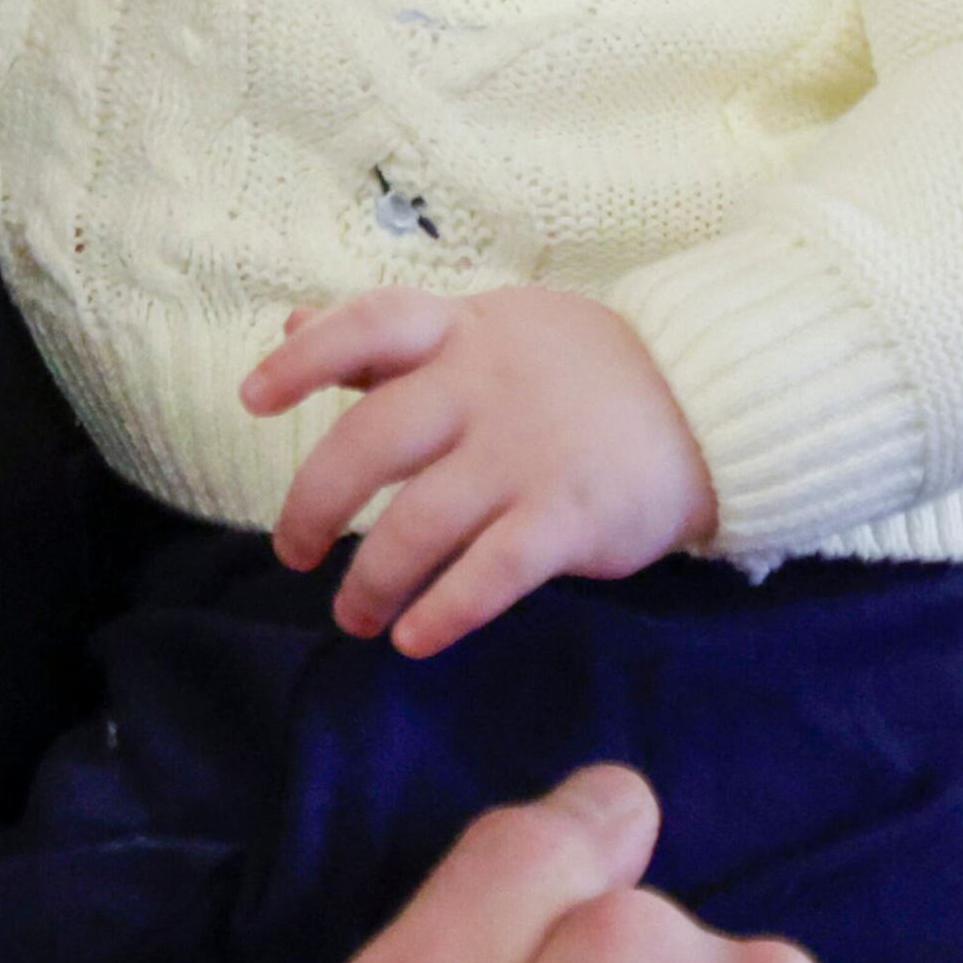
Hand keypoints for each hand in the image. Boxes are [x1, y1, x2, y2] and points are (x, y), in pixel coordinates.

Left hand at [255, 285, 717, 653]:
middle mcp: (485, 386)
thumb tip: (290, 325)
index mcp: (461, 332)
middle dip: (314, 506)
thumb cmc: (576, 370)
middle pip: (370, 442)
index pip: (367, 325)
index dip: (305, 361)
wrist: (710, 405)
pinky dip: (443, 612)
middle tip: (294, 552)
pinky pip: (490, 574)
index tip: (252, 399)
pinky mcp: (570, 517)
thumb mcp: (485, 328)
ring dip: (371, 581)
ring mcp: (527, 453)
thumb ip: (389, 339)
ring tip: (352, 616)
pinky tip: (414, 638)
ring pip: (418, 522)